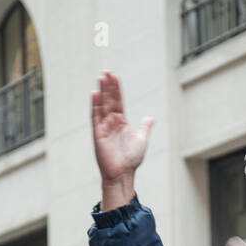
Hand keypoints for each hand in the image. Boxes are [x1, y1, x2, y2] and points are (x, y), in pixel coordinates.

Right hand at [92, 71, 153, 210]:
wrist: (123, 173)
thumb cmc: (131, 159)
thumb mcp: (141, 140)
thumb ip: (144, 127)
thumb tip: (150, 117)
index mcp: (121, 122)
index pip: (118, 101)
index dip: (116, 89)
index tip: (115, 76)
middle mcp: (111, 122)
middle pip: (109, 100)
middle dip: (108, 86)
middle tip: (107, 72)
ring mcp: (104, 127)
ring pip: (102, 105)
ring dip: (102, 91)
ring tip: (101, 78)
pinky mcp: (98, 134)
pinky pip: (95, 117)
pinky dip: (95, 105)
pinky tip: (95, 94)